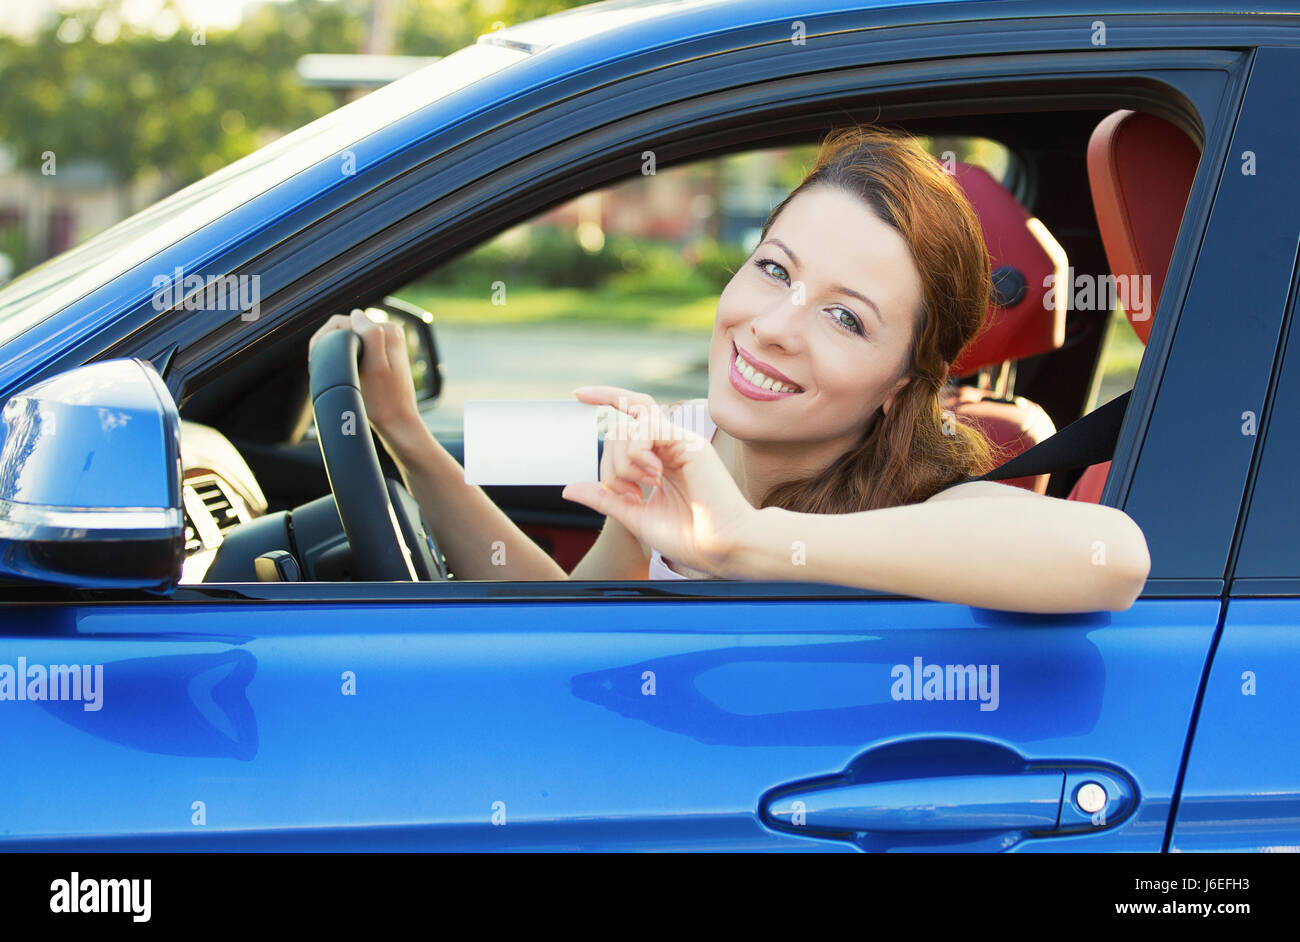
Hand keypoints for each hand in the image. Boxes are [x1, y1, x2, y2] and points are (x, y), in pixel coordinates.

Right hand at [307, 309, 420, 440]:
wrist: (397, 423)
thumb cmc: (384, 401)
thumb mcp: (375, 368)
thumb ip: (371, 336)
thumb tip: (357, 314)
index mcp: (389, 331)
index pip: (343, 321)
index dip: (325, 337)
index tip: (317, 358)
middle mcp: (389, 334)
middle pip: (345, 328)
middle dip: (330, 344)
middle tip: (320, 366)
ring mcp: (386, 344)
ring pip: (348, 338)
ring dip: (335, 350)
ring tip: (329, 370)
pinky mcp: (381, 355)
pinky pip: (355, 348)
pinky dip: (344, 356)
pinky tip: (340, 372)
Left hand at [561, 386, 756, 576]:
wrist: (721, 549)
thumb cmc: (689, 537)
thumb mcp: (634, 516)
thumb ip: (605, 499)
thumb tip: (569, 488)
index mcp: (661, 458)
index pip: (631, 415)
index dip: (607, 398)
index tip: (578, 394)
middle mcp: (671, 445)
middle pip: (621, 427)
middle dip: (610, 463)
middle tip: (628, 494)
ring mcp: (681, 443)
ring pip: (632, 426)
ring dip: (622, 461)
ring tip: (642, 489)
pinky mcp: (690, 444)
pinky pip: (648, 428)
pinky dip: (637, 452)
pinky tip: (654, 477)